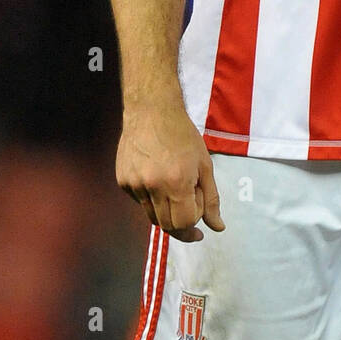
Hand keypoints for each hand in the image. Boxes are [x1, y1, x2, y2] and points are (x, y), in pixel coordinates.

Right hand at [117, 101, 225, 241]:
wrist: (152, 112)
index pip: (184, 223)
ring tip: (174, 187)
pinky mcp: (123, 182)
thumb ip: (211, 199)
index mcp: (176, 183)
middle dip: (181, 224)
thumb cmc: (182, 135)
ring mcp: (134, 185)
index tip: (199, 217)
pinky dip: (151, 198)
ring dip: (166, 211)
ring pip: (151, 216)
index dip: (194, 223)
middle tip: (189, 208)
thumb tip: (218, 227)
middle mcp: (152, 187)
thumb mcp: (205, 165)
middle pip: (166, 226)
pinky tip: (157, 176)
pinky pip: (139, 202)